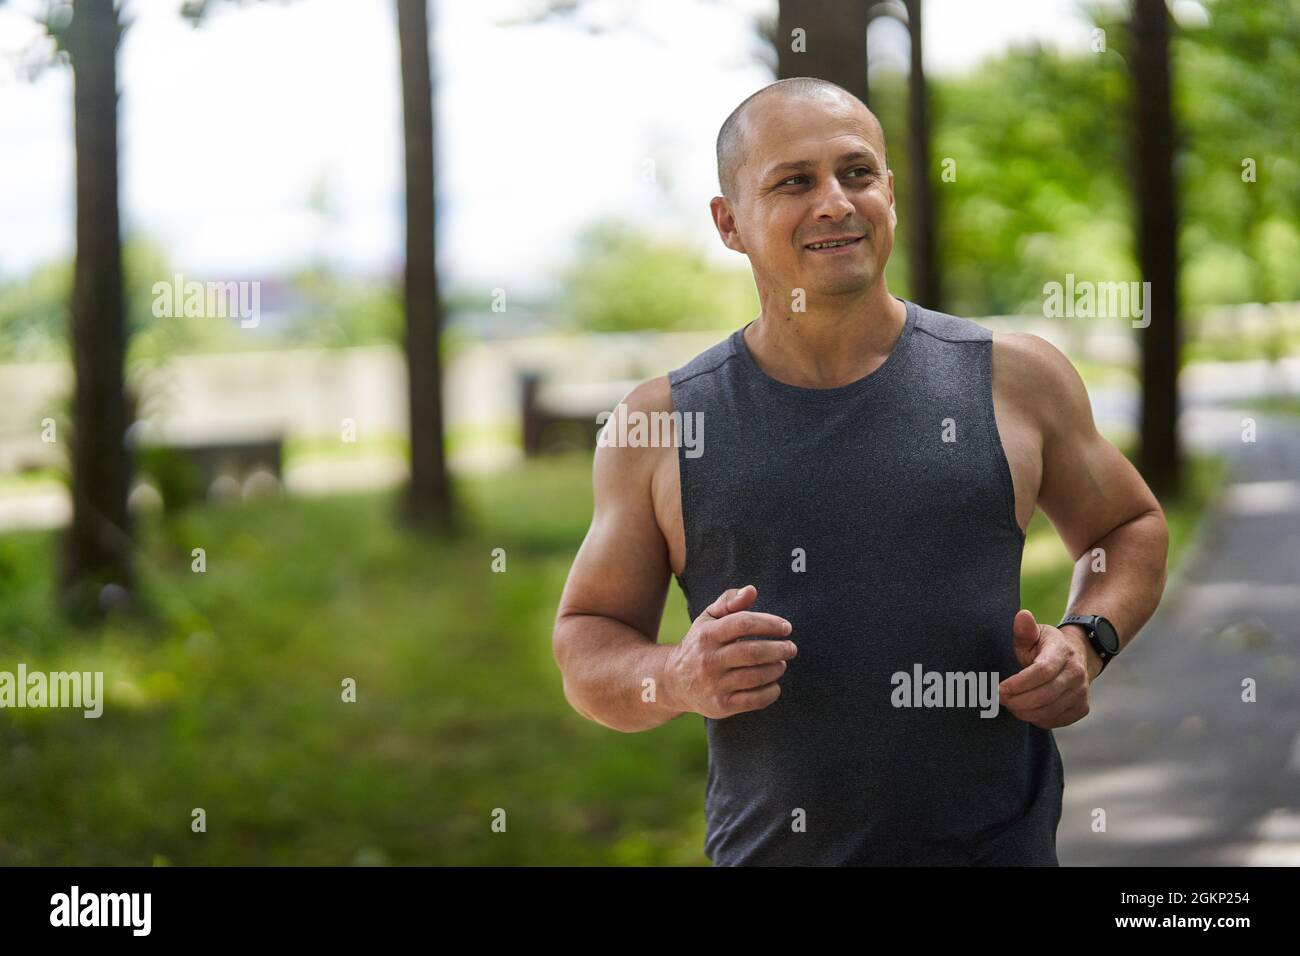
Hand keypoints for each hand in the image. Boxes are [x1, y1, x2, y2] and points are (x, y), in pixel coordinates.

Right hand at [664, 585, 796, 719]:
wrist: (673, 682)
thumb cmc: (699, 645)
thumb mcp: (707, 619)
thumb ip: (729, 602)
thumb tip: (751, 590)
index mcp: (706, 635)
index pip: (743, 623)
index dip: (769, 624)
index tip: (786, 627)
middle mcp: (708, 660)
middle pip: (753, 652)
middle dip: (779, 649)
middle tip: (791, 648)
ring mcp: (714, 685)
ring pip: (756, 676)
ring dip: (777, 669)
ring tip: (781, 664)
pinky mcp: (721, 706)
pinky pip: (755, 700)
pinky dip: (771, 691)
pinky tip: (774, 684)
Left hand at [998, 609, 1092, 728]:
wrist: (1077, 656)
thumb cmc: (1046, 646)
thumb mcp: (1035, 634)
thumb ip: (1025, 629)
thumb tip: (1022, 615)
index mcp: (1062, 652)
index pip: (1042, 671)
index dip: (1019, 683)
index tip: (1000, 689)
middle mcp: (1076, 673)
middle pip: (1045, 694)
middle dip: (1018, 701)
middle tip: (1001, 699)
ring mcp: (1081, 692)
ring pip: (1050, 710)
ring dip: (1025, 712)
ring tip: (1011, 704)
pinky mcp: (1081, 708)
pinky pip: (1056, 720)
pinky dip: (1037, 719)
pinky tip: (1027, 710)